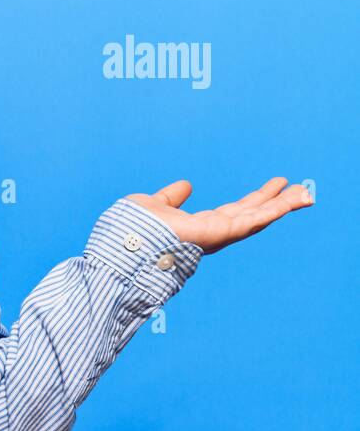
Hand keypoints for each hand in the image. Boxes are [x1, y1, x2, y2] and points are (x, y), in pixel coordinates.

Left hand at [124, 178, 311, 254]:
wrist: (124, 245)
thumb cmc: (131, 231)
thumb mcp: (154, 205)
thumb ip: (171, 198)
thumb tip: (187, 186)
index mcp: (198, 227)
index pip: (233, 213)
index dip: (255, 201)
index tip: (273, 187)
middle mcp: (212, 234)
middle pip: (252, 215)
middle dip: (275, 202)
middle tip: (299, 189)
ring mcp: (218, 236)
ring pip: (258, 219)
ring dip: (283, 206)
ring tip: (308, 193)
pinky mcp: (220, 234)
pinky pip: (253, 220)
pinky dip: (276, 210)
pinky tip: (295, 199)